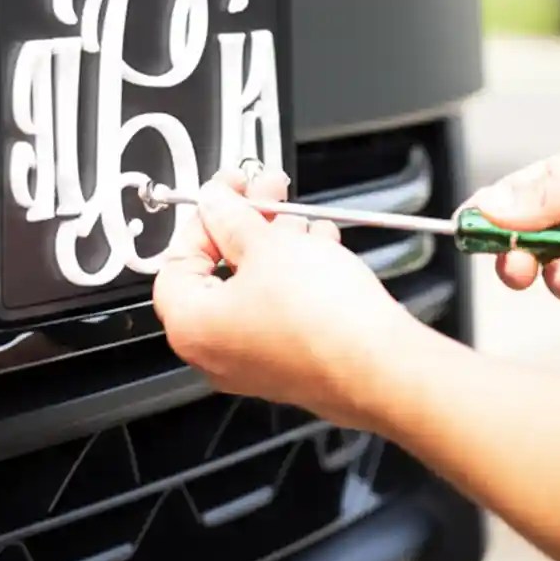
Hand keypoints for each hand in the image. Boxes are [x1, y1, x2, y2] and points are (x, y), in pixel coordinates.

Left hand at [152, 168, 423, 429]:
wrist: (383, 367)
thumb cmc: (324, 322)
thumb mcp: (267, 245)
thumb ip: (230, 217)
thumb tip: (214, 202)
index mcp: (191, 326)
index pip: (176, 260)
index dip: (203, 218)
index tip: (225, 192)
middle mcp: (214, 352)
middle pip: (217, 271)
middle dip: (245, 224)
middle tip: (263, 192)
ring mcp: (252, 362)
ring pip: (253, 287)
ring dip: (275, 245)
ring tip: (299, 217)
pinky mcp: (289, 363)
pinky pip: (279, 308)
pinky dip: (294, 274)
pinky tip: (318, 247)